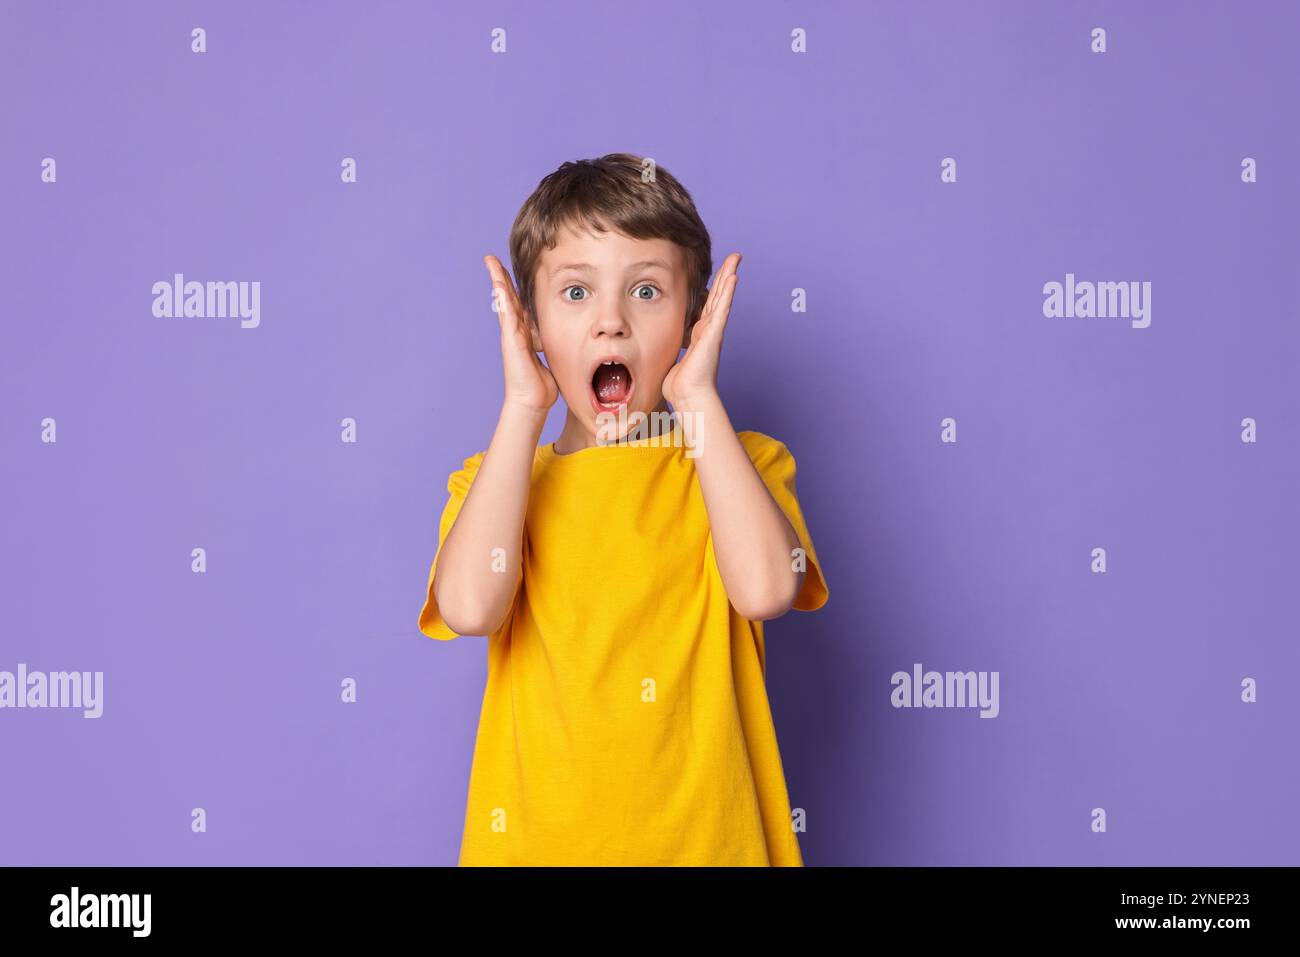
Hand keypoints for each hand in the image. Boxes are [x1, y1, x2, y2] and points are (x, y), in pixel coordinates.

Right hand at [484, 254, 557, 415]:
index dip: (514, 289)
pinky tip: (497, 282)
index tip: (510, 274)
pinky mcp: (511, 339)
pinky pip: (506, 313)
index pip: (519, 306)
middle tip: (492, 260)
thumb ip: (550, 347)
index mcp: (525, 335)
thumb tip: (561, 342)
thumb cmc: (540, 386)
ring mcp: (511, 334)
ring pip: (503, 301)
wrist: (531, 402)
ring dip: (497, 280)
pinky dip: (502, 297)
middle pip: (507, 298)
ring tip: (490, 262)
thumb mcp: (550, 359)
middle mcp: (516, 332)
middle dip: (501, 278)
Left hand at [662, 252, 739, 408]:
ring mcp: (713, 330)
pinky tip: (733, 277)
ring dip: (730, 276)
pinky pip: (722, 308)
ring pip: (723, 296)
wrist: (688, 396)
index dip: (712, 287)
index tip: (714, 273)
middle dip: (725, 275)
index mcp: (698, 333)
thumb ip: (668, 348)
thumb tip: (652, 346)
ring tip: (736, 258)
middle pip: (718, 295)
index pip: (706, 303)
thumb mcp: (670, 357)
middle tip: (733, 257)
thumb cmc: (679, 384)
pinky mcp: (714, 333)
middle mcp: (708, 329)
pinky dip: (728, 292)